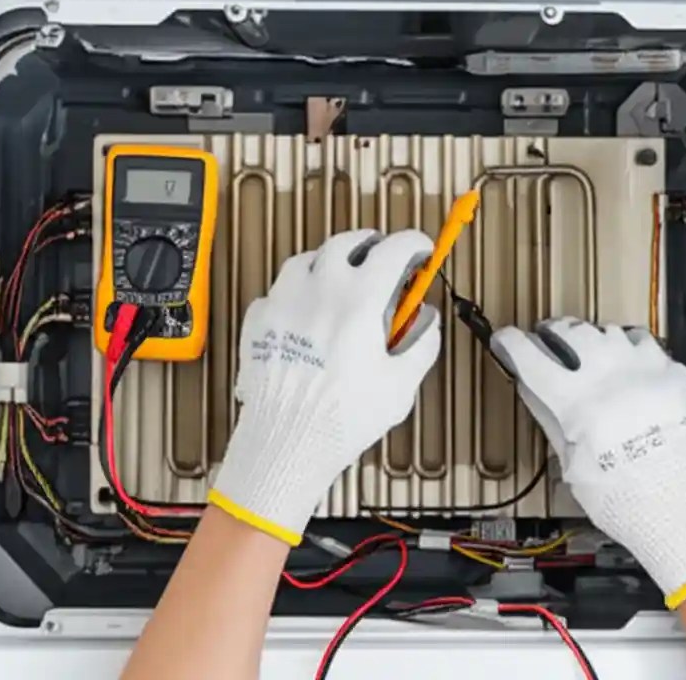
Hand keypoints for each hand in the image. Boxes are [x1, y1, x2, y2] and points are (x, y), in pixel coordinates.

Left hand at [209, 229, 440, 545]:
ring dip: (329, 263)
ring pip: (307, 260)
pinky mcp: (258, 320)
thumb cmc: (342, 418)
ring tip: (341, 281)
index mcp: (359, 300)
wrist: (286, 443)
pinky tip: (305, 313)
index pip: (394, 249)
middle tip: (382, 258)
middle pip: (347, 242)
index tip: (420, 250)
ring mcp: (283, 301)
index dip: (414, 243)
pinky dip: (296, 294)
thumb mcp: (400, 385)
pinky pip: (277, 291)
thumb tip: (426, 322)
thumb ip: (420, 345)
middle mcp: (318, 289)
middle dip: (371, 244)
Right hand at [491, 319, 685, 608]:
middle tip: (548, 338)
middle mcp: (608, 374)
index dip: (511, 343)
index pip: (531, 357)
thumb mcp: (570, 462)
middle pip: (571, 331)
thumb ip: (550, 418)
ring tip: (590, 352)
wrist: (673, 506)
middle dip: (553, 331)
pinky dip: (630, 348)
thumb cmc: (614, 494)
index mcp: (575, 400)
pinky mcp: (673, 373)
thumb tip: (528, 384)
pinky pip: (645, 345)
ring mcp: (643, 368)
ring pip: (609, 332)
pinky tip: (627, 361)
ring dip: (593, 340)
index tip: (505, 340)